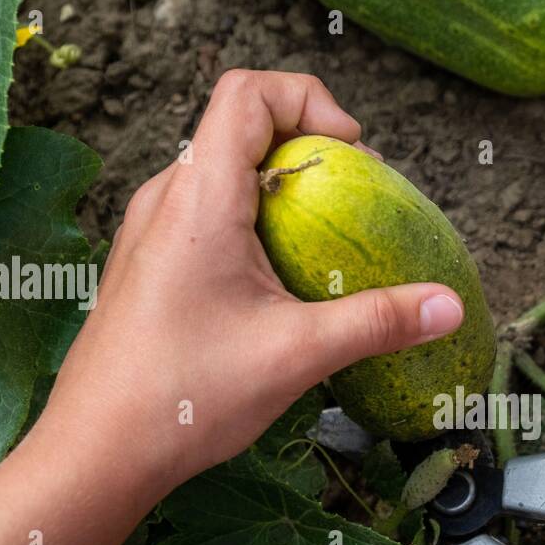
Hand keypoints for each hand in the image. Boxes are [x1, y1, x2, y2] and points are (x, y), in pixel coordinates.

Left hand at [38, 69, 464, 501]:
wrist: (96, 452)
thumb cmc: (185, 396)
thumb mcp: (297, 354)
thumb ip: (378, 322)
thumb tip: (448, 305)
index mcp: (198, 196)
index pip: (249, 92)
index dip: (310, 100)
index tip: (354, 156)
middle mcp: (166, 198)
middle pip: (241, 128)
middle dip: (309, 150)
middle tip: (354, 203)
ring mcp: (150, 232)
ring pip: (223, 174)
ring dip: (281, 192)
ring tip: (322, 247)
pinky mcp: (148, 267)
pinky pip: (206, 216)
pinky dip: (253, 226)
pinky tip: (278, 288)